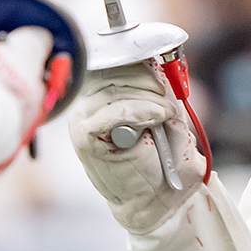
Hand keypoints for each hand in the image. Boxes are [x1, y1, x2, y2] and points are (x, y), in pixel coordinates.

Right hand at [66, 61, 206, 233]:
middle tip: (168, 102)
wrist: (158, 195)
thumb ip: (152, 83)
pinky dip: (142, 111)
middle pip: (115, 71)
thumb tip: (151, 55)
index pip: (112, 60)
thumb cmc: (161, 152)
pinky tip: (157, 118)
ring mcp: (81, 119)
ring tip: (166, 117)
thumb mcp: (161, 108)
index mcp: (99, 93)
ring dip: (152, 100)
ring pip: (118, 90)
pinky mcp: (84, 136)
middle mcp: (85, 103)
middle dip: (149, 82)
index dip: (138, 61)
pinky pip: (115, 110)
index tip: (161, 68)